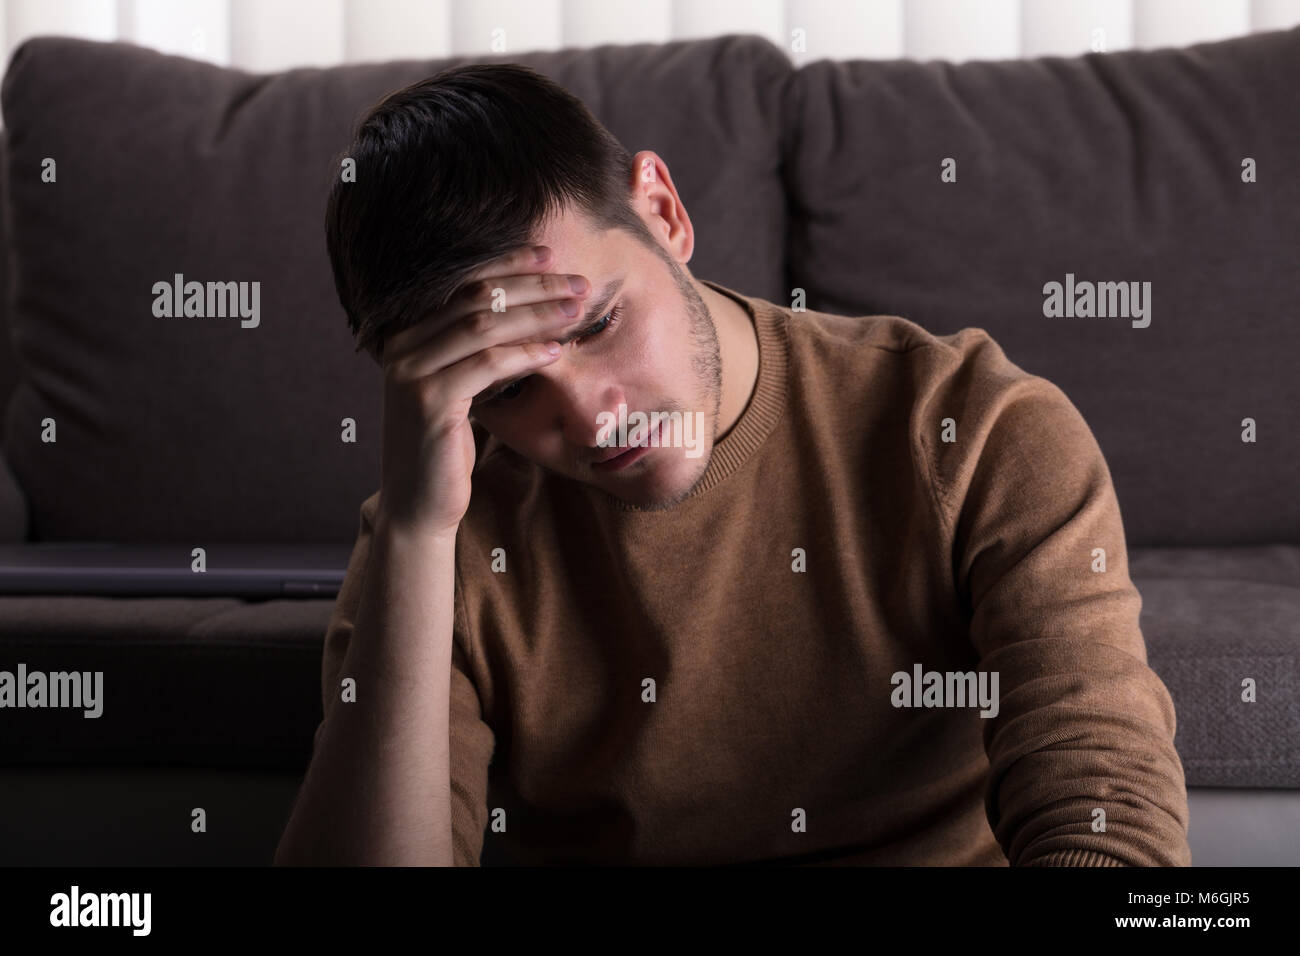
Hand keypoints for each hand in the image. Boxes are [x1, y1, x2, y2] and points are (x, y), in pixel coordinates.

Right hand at [374, 245, 589, 538]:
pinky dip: (525, 353)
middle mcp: (400, 346)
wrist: (420, 504)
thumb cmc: (448, 446)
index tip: (551, 256)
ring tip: (576, 310)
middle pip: (476, 297)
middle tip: (577, 282)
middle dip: (533, 285)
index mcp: (406, 335)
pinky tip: (556, 351)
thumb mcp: (464, 388)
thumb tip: (531, 309)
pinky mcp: (428, 402)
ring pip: (483, 325)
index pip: (462, 284)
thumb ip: (480, 350)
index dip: (509, 265)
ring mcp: (409, 372)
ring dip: (537, 314)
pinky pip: (487, 365)